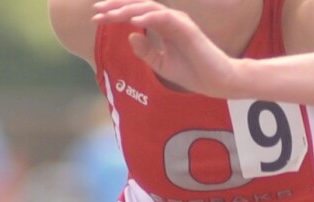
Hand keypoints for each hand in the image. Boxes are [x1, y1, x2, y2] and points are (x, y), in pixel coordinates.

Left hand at [93, 0, 243, 97]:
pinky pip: (163, 18)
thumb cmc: (193, 73)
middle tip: (95, 11)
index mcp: (164, 27)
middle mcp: (170, 20)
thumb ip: (146, 51)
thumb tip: (130, 36)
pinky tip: (133, 22)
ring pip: (149, 8)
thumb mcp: (161, 64)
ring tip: (110, 15)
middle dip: (116, 7)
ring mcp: (179, 21)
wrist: (218, 81)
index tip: (96, 18)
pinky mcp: (186, 28)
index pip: (136, 14)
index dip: (116, 13)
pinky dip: (147, 18)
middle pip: (139, 6)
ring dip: (128, 10)